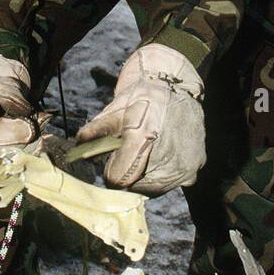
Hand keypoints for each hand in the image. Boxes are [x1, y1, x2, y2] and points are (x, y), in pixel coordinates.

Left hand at [74, 43, 205, 194]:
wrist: (176, 86)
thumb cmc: (142, 97)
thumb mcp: (116, 109)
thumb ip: (97, 130)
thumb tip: (78, 146)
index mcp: (143, 137)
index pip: (118, 179)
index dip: (111, 171)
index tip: (111, 161)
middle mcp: (168, 154)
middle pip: (136, 187)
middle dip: (128, 174)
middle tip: (131, 154)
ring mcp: (185, 164)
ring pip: (153, 188)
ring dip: (146, 177)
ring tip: (147, 153)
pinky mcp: (195, 168)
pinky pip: (172, 182)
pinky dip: (164, 174)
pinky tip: (162, 155)